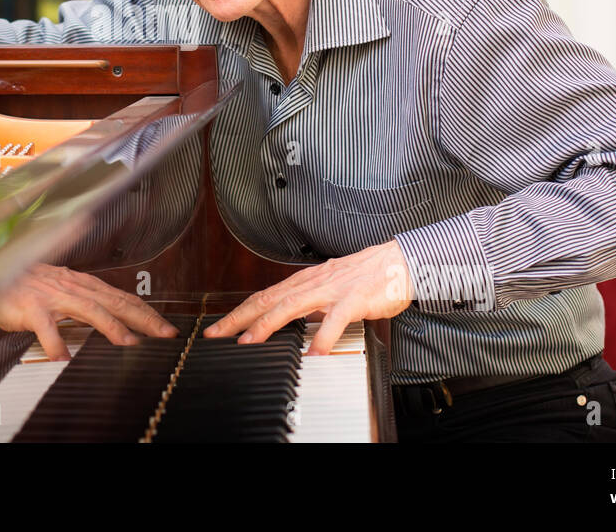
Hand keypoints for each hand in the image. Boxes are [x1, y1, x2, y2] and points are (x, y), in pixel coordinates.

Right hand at [0, 264, 177, 359]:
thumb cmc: (32, 286)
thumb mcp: (66, 289)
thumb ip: (90, 301)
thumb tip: (117, 315)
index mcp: (85, 285)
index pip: (124, 299)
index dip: (148, 313)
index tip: (167, 329)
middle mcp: (74, 287)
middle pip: (115, 302)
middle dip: (143, 319)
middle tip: (164, 335)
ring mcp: (54, 297)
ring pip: (89, 309)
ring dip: (111, 326)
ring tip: (127, 344)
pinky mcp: (32, 307)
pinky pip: (45, 327)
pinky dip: (55, 341)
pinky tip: (63, 358)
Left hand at [203, 240, 412, 354]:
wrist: (399, 261)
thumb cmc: (366, 276)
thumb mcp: (328, 287)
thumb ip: (308, 303)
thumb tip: (286, 318)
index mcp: (304, 281)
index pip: (262, 296)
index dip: (237, 313)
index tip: (217, 329)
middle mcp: (312, 283)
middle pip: (267, 299)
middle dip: (239, 318)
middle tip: (216, 335)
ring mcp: (332, 290)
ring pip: (292, 305)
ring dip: (267, 324)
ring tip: (250, 342)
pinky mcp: (354, 299)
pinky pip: (335, 319)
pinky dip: (322, 336)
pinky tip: (313, 353)